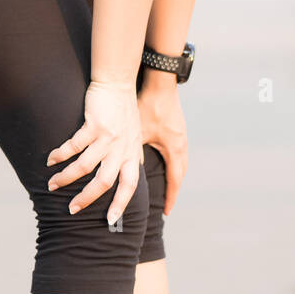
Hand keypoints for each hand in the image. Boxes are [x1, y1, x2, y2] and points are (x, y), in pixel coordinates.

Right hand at [46, 80, 143, 224]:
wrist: (117, 82)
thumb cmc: (124, 110)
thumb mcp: (134, 135)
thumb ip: (130, 154)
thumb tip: (129, 173)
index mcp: (131, 154)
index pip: (129, 186)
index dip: (120, 204)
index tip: (109, 221)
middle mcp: (120, 149)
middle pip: (103, 182)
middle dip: (86, 199)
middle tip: (71, 209)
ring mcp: (107, 137)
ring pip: (84, 167)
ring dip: (66, 178)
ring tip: (52, 185)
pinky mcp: (93, 125)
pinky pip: (73, 146)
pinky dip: (60, 155)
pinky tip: (51, 159)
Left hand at [137, 75, 186, 215]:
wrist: (159, 81)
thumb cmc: (147, 104)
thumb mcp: (138, 131)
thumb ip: (130, 150)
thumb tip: (114, 170)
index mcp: (174, 148)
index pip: (174, 179)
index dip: (169, 196)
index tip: (165, 211)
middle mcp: (180, 144)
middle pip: (179, 173)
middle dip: (172, 189)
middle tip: (166, 204)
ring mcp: (180, 135)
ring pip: (178, 162)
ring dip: (172, 175)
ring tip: (167, 187)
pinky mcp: (176, 127)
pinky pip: (176, 150)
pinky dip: (171, 160)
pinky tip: (164, 161)